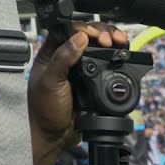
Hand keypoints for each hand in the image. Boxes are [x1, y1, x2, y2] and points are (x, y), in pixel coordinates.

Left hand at [28, 22, 127, 164]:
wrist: (54, 137)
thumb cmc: (44, 110)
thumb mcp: (50, 81)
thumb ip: (63, 58)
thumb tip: (80, 37)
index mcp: (51, 54)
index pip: (68, 30)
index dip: (85, 28)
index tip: (97, 35)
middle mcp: (66, 58)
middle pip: (87, 36)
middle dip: (103, 34)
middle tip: (112, 40)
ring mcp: (80, 70)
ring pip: (98, 49)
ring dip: (111, 44)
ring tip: (120, 43)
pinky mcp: (92, 81)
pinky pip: (105, 66)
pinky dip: (114, 59)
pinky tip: (120, 56)